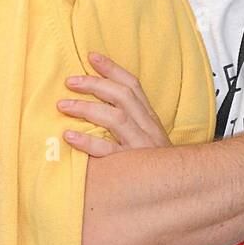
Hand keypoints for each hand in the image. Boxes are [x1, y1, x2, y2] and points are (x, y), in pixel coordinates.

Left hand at [57, 51, 172, 155]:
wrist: (180, 187)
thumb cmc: (155, 163)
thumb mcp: (147, 136)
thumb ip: (129, 120)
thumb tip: (99, 103)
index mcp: (150, 118)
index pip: (133, 86)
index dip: (112, 69)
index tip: (92, 57)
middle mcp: (147, 128)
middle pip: (123, 97)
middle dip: (95, 85)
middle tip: (70, 82)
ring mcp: (141, 146)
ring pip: (116, 119)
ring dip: (87, 108)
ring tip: (64, 105)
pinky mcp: (132, 166)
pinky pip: (108, 151)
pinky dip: (88, 142)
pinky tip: (70, 136)